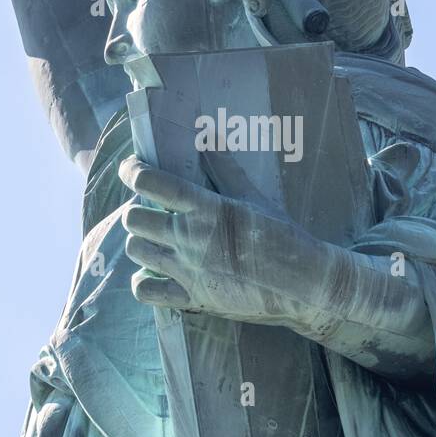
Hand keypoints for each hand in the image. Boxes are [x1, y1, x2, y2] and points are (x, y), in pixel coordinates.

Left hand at [118, 154, 435, 375]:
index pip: (152, 183)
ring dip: (140, 242)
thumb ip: (225, 169)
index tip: (131, 168)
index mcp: (206, 208)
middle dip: (137, 211)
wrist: (304, 284)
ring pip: (136, 251)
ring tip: (155, 240)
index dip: (132, 172)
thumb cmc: (283, 236)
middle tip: (151, 212)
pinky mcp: (192, 298)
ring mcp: (188, 270)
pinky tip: (155, 274)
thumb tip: (208, 138)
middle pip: (134, 219)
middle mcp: (190, 237)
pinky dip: (144, 282)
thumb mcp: (254, 199)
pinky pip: (146, 292)